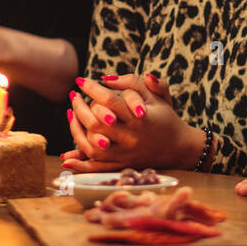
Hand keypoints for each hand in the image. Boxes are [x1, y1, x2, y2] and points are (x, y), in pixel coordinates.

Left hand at [60, 73, 203, 172]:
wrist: (180, 147)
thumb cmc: (166, 118)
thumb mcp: (157, 96)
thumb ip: (134, 83)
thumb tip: (108, 77)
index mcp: (139, 119)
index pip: (109, 101)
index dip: (92, 89)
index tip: (81, 80)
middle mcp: (130, 137)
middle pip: (96, 123)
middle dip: (80, 107)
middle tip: (73, 96)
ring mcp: (125, 154)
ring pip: (92, 145)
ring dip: (76, 130)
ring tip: (71, 115)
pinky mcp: (122, 165)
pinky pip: (98, 167)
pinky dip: (81, 164)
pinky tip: (66, 157)